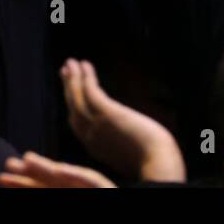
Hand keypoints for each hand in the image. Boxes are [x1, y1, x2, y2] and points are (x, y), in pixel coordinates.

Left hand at [0, 152, 117, 187]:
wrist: (138, 196)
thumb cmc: (100, 193)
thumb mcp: (73, 190)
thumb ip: (54, 187)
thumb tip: (36, 180)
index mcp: (67, 189)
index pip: (42, 186)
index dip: (22, 181)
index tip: (2, 175)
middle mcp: (76, 186)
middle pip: (48, 179)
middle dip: (27, 173)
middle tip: (7, 165)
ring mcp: (88, 186)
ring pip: (65, 176)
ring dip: (46, 167)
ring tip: (28, 160)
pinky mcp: (102, 186)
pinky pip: (89, 181)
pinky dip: (74, 174)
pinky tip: (60, 168)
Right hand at [62, 58, 185, 182]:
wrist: (157, 161)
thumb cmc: (151, 157)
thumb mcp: (128, 148)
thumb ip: (119, 137)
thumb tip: (126, 128)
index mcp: (94, 146)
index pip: (77, 123)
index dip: (72, 105)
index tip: (71, 90)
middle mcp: (89, 137)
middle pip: (73, 108)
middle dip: (68, 88)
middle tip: (65, 70)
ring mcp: (95, 125)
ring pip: (77, 98)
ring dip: (72, 79)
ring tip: (71, 62)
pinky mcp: (106, 113)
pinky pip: (90, 91)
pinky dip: (85, 77)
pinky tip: (85, 64)